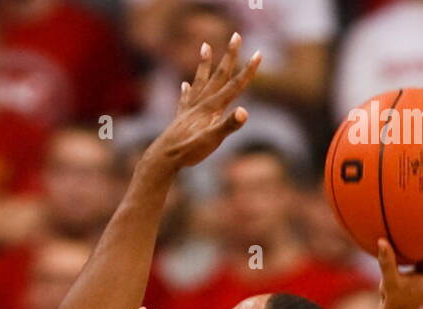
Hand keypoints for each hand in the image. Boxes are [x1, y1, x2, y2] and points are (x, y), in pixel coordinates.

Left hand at [146, 34, 261, 171]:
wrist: (163, 159)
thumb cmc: (189, 151)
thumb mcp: (213, 140)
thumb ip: (228, 125)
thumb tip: (244, 112)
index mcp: (212, 107)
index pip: (235, 85)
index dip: (249, 70)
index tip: (259, 53)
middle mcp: (201, 103)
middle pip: (219, 75)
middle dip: (230, 56)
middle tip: (237, 35)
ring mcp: (190, 109)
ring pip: (200, 81)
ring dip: (204, 64)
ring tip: (205, 45)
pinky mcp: (180, 118)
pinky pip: (185, 99)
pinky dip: (186, 90)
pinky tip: (184, 84)